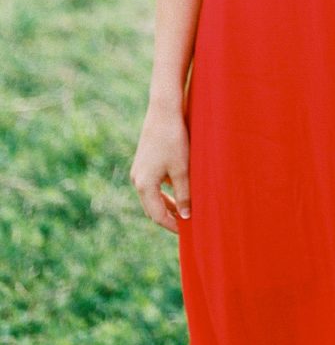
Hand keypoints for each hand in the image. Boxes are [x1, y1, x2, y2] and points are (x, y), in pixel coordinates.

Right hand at [130, 104, 191, 234]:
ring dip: (167, 205)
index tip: (187, 233)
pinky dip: (165, 192)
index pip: (157, 215)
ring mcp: (139, 171)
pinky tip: (179, 191)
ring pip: (152, 196)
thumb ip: (184, 194)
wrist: (164, 111)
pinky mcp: (144, 162)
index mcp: (144, 185)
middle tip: (186, 226)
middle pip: (152, 208)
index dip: (172, 226)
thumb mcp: (182, 169)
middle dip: (168, 217)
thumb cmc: (174, 140)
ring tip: (184, 213)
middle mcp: (137, 180)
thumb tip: (185, 216)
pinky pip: (153, 185)